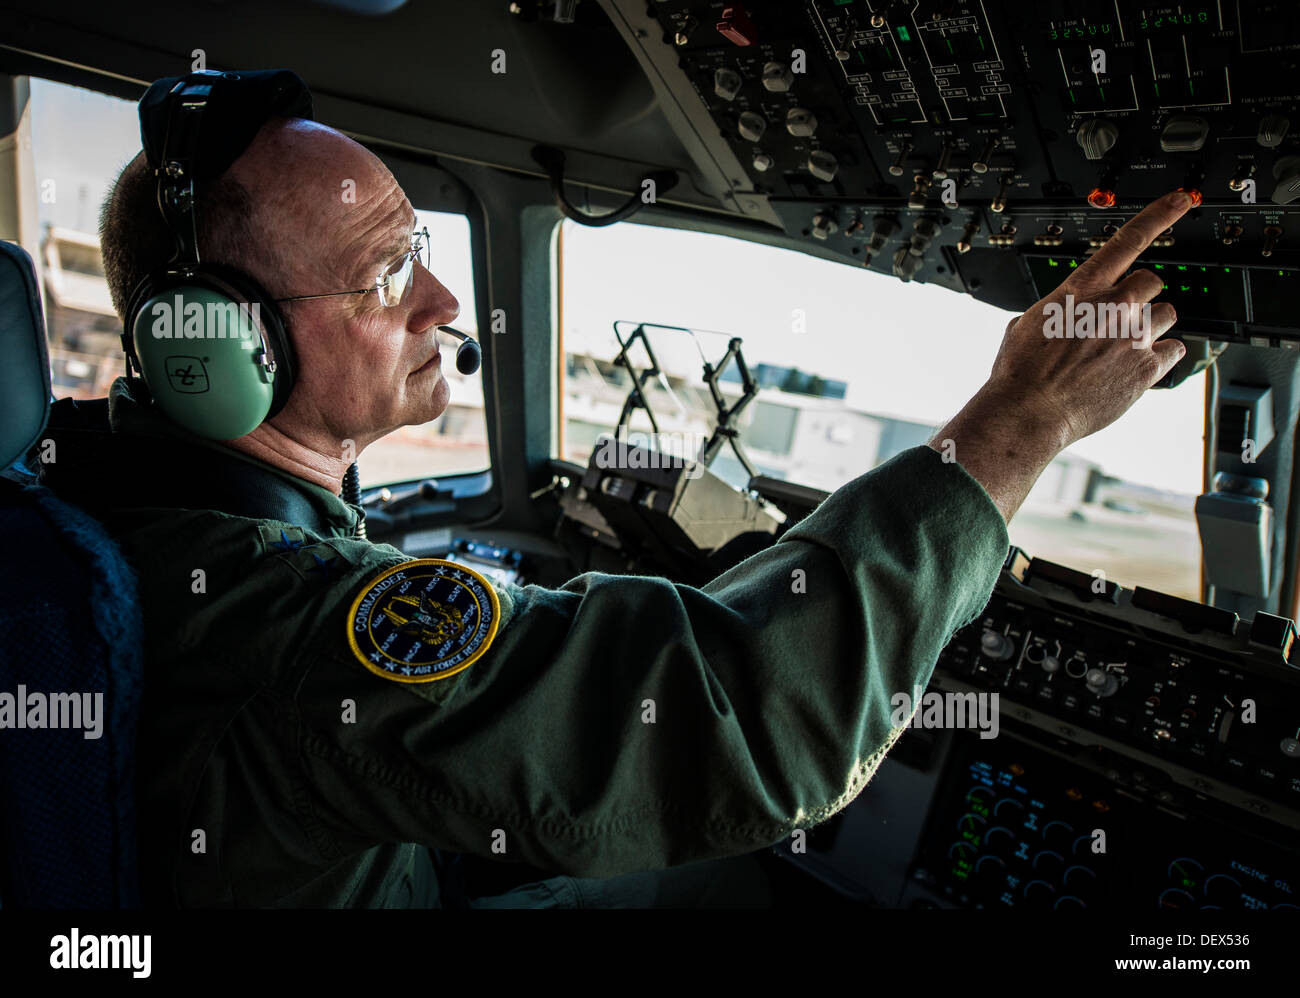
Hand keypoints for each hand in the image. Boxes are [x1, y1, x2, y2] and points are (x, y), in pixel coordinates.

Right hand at [930, 190, 1195, 522]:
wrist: (1028, 411)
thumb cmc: (1020, 372)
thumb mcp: (1027, 322)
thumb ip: (1058, 307)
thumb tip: (1061, 312)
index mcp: (1083, 287)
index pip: (1129, 239)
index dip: (1159, 215)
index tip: (1180, 200)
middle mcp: (1115, 304)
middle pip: (1152, 281)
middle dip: (1140, 296)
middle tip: (1121, 318)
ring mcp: (1134, 335)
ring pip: (1167, 314)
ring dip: (1151, 326)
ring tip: (1124, 347)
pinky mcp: (1148, 367)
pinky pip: (1174, 350)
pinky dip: (1160, 357)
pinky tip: (1135, 368)